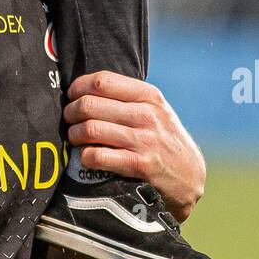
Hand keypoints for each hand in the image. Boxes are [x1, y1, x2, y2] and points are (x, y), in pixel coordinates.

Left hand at [64, 71, 205, 221]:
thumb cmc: (164, 139)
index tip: (72, 96)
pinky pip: (98, 156)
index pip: (102, 81)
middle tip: (69, 120)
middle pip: (90, 104)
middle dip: (71, 113)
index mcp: (149, 96)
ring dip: (74, 135)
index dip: (78, 87)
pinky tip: (87, 157)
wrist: (189, 177)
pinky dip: (85, 156)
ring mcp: (144, 140)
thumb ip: (129, 97)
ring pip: (90, 129)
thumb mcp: (156, 110)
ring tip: (74, 138)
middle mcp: (147, 115)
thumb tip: (86, 88)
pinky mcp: (140, 165)